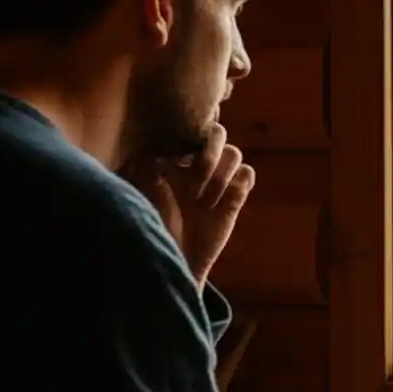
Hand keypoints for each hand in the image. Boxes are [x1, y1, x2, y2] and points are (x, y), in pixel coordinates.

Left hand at [124, 123, 255, 289]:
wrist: (177, 261)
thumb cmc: (156, 229)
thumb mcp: (145, 199)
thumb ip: (146, 171)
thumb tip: (150, 147)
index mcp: (177, 159)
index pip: (191, 130)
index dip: (188, 141)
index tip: (172, 164)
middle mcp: (200, 165)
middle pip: (218, 134)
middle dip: (208, 157)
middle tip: (193, 188)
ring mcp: (219, 180)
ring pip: (234, 154)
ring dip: (220, 176)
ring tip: (205, 203)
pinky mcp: (235, 197)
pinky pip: (248, 174)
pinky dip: (240, 183)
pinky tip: (223, 202)